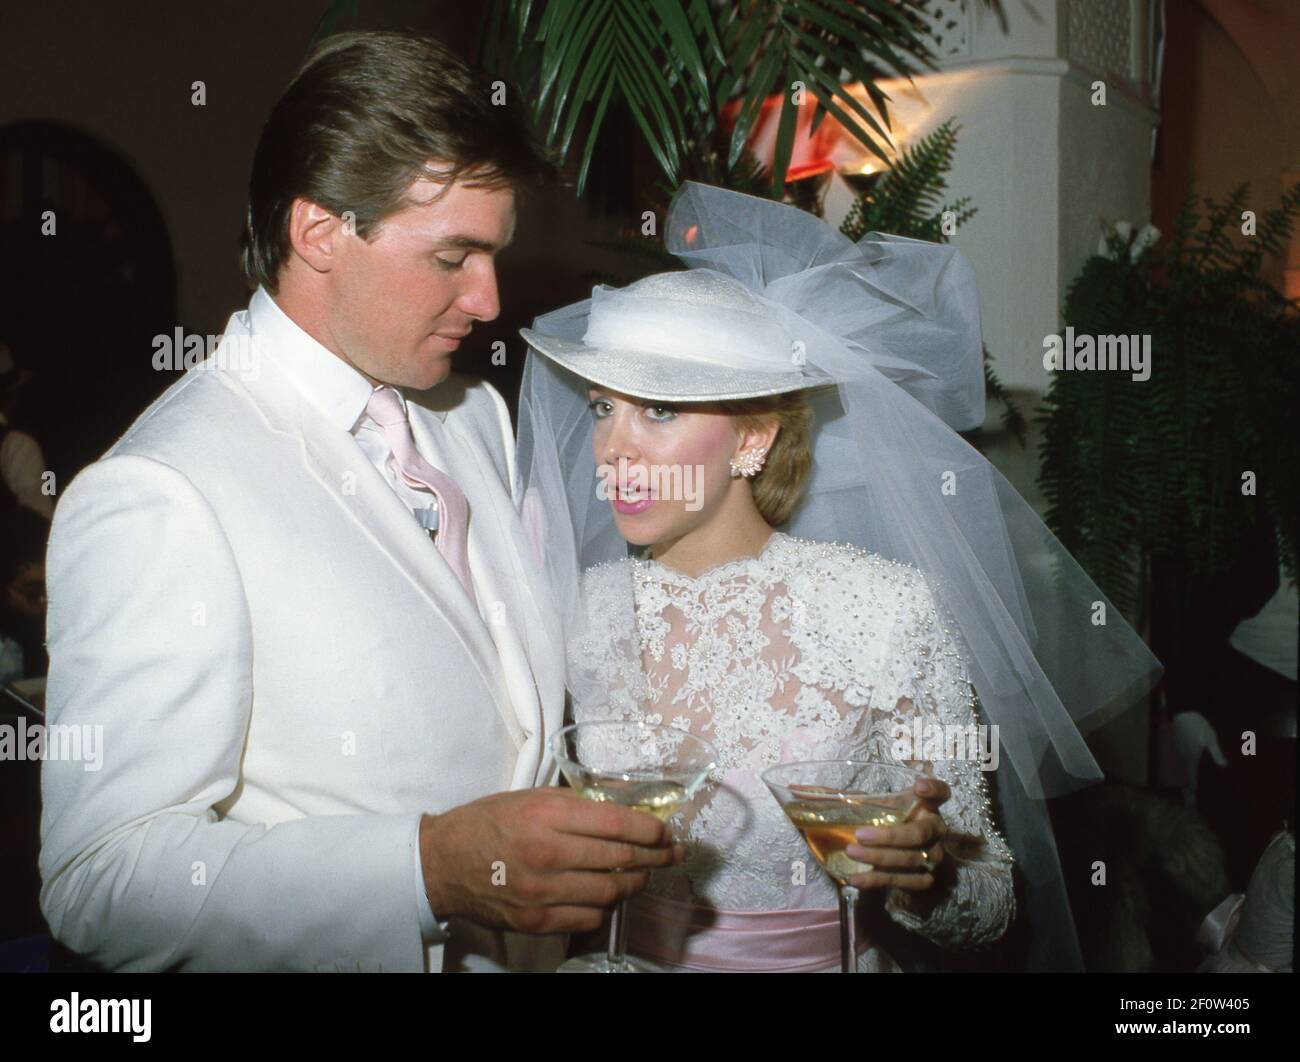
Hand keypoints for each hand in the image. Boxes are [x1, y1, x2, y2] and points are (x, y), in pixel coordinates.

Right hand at [419, 787, 683, 934]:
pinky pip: (589, 918)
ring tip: (644, 874)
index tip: (665, 831)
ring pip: (610, 892)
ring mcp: (543, 891)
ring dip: (635, 883)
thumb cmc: (487, 822)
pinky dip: (606, 908)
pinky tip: (609, 896)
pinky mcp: (536, 919)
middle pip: (620, 859)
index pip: (616, 824)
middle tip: (671, 854)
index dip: (650, 830)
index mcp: (547, 814)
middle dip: (655, 856)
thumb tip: (622, 811)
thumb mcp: (531, 797)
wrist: (442, 862)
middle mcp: (548, 853)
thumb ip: (575, 804)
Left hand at [842, 774, 951, 891]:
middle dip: (889, 836)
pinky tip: (857, 880)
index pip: (942, 792)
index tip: (918, 786)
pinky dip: (879, 881)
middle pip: (919, 834)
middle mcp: (936, 829)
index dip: (934, 789)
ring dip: (880, 858)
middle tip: (859, 834)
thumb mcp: (875, 805)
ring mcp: (934, 856)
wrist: (899, 853)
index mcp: (926, 805)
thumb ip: (848, 796)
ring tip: (852, 853)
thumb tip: (797, 789)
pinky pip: (905, 882)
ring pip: (912, 860)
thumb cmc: (886, 821)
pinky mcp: (926, 879)